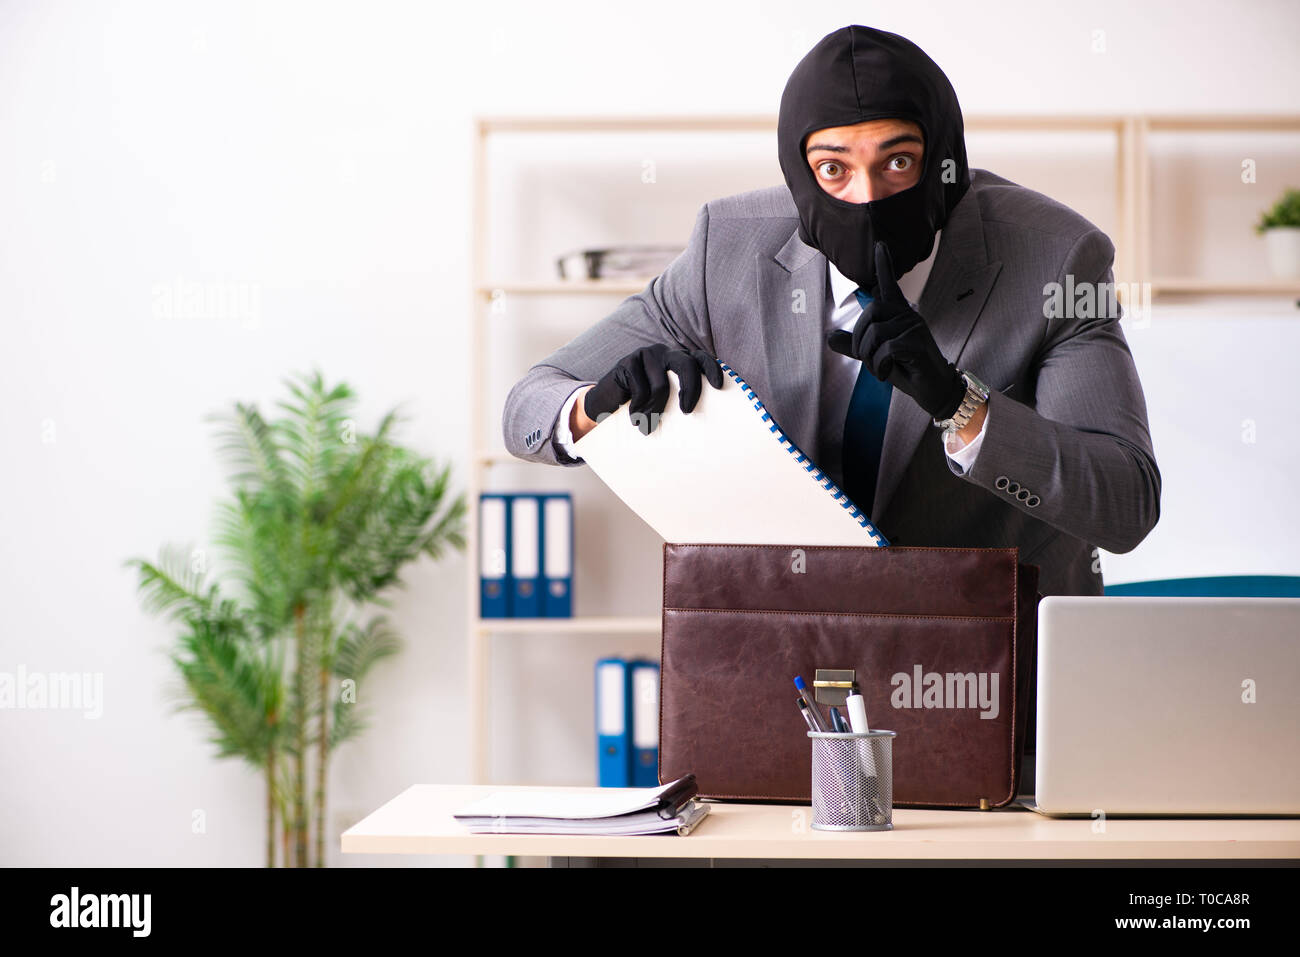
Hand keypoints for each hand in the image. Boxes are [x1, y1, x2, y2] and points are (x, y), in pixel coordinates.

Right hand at [583, 343, 723, 435]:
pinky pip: (641, 389)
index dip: (711, 369)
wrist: (604, 404)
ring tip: (647, 425)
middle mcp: (663, 353)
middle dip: (690, 389)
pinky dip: (638, 408)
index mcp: (677, 361)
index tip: (718, 386)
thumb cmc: (640, 406)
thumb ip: (679, 400)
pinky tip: (633, 417)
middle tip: (687, 412)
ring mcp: (644, 355)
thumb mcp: (663, 402)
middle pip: (685, 365)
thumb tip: (706, 420)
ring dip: (655, 411)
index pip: (699, 358)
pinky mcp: (627, 362)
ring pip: (661, 385)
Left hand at [826, 241, 965, 420]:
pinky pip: (887, 349)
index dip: (883, 265)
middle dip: (860, 338)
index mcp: (899, 315)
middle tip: (866, 357)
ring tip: (881, 367)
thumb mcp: (875, 356)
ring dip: (870, 356)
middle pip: (871, 313)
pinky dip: (880, 365)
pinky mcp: (918, 343)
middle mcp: (908, 315)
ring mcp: (915, 328)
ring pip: (876, 333)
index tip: (880, 245)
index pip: (889, 286)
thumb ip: (854, 346)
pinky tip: (888, 371)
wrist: (933, 389)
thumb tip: (829, 337)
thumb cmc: (906, 369)